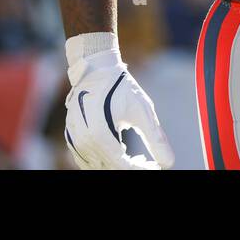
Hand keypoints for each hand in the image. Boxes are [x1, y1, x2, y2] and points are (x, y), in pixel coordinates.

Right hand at [64, 49, 174, 169]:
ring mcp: (74, 140)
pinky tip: (120, 150)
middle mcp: (84, 141)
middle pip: (110, 168)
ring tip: (136, 156)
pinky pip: (86, 160)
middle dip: (131, 167)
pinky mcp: (71, 138)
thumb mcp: (143, 112)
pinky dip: (104, 160)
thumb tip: (168, 163)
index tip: (155, 167)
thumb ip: (156, 139)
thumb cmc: (122, 88)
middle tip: (148, 160)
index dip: (140, 169)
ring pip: (98, 166)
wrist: (96, 70)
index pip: (122, 166)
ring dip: (117, 165)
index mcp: (100, 135)